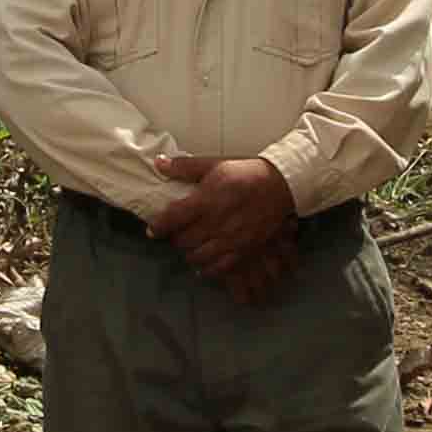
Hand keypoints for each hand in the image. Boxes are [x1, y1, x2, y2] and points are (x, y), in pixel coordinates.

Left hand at [147, 152, 297, 300]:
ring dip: (190, 252)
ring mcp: (230, 239)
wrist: (279, 185)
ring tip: (191, 245)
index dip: (158, 226)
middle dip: (175, 238)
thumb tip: (159, 163)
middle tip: (176, 233)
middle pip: (184, 240)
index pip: (173, 218)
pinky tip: (205, 262)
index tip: (152, 230)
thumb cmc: (244, 173)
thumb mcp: (214, 164)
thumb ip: (184, 167)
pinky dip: (208, 268)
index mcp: (206, 200)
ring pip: (198, 256)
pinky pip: (219, 268)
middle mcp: (216, 222)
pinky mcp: (243, 250)